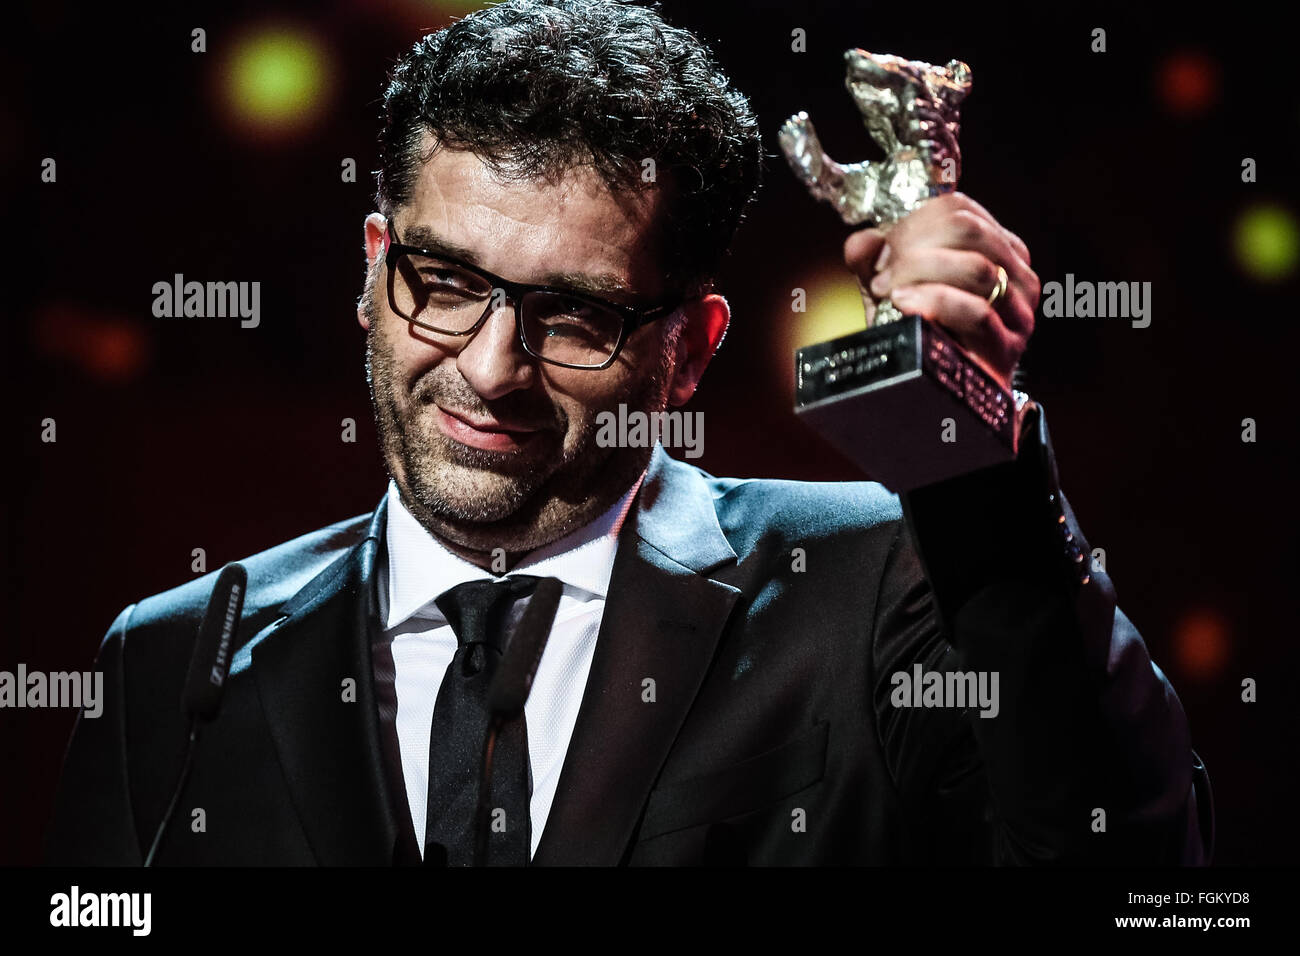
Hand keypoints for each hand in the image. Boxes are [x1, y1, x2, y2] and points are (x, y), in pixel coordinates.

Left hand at [843, 192, 1038, 392]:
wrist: (933, 390)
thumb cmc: (915, 331)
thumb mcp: (890, 287)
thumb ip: (872, 260)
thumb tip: (862, 242)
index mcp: (994, 246)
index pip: (958, 209)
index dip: (911, 223)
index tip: (881, 254)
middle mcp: (1016, 273)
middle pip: (967, 230)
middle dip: (913, 248)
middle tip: (880, 276)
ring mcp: (1018, 311)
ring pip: (976, 267)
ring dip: (920, 274)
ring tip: (889, 292)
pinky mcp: (1008, 348)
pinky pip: (977, 312)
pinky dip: (936, 302)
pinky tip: (906, 306)